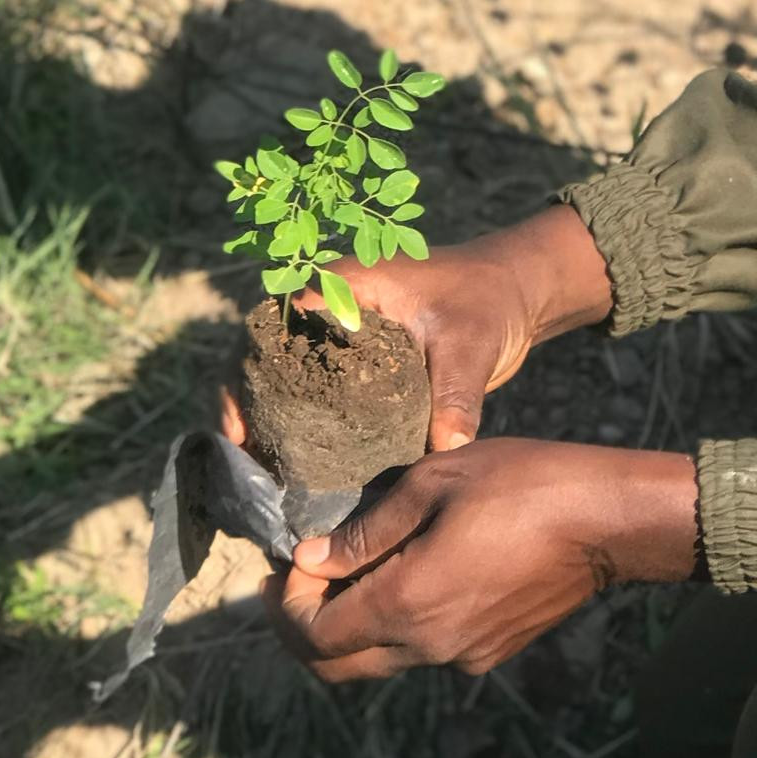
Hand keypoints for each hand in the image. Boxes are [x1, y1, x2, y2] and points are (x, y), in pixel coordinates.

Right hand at [221, 203, 613, 453]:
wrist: (515, 293)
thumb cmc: (488, 298)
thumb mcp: (470, 341)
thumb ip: (457, 391)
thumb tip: (448, 447)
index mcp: (342, 283)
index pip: (274, 325)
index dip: (246, 373)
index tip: (241, 426)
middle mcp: (331, 309)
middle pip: (268, 357)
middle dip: (249, 405)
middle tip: (246, 461)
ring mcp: (344, 339)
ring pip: (290, 380)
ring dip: (273, 420)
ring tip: (265, 474)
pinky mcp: (362, 368)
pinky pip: (322, 396)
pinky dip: (309, 428)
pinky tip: (303, 471)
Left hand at [265, 438, 697, 681]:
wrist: (609, 521)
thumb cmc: (523, 483)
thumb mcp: (435, 482)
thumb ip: (367, 529)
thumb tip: (312, 559)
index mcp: (408, 603)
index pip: (314, 636)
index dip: (286, 605)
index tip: (289, 564)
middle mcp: (430, 646)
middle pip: (338, 666)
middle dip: (306, 628)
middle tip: (302, 579)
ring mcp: (463, 656)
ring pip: (380, 660)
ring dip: (353, 625)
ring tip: (355, 566)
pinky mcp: (490, 651)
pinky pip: (423, 649)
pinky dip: (397, 623)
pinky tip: (412, 571)